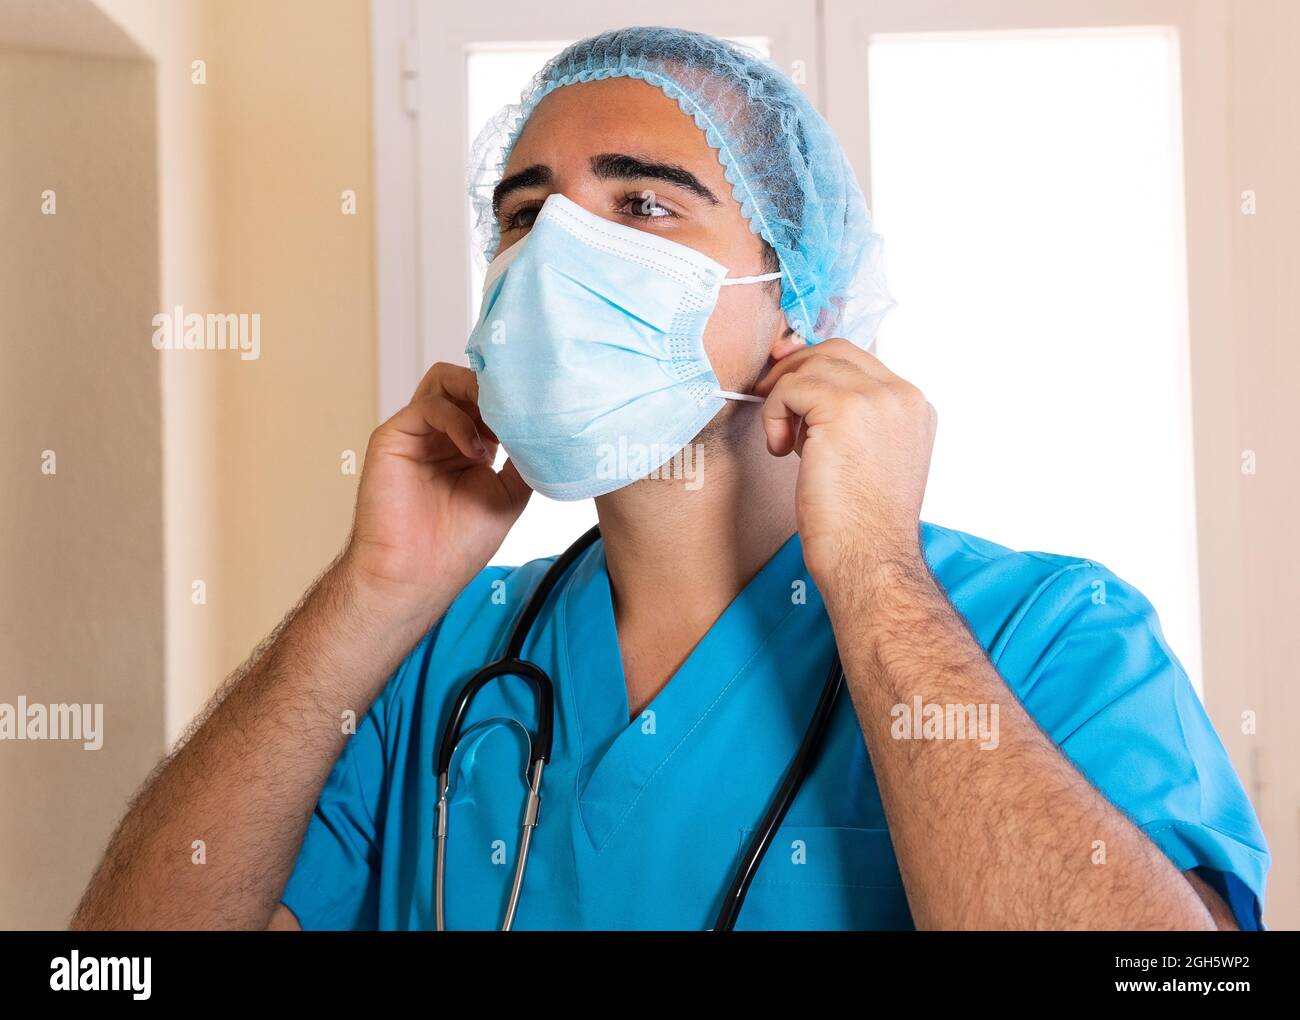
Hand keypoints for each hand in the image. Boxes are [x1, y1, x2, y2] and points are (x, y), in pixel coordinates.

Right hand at [341, 362, 531, 623]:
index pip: (489, 399)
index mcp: (465, 444)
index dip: (514, 399)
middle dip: (498, 388)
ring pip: (445, 380)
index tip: (542, 411)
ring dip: (477, 391)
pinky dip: (459, 421)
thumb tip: (545, 425)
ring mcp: (416, 433)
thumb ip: (522, 455)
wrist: (418, 576)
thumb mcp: (510, 493)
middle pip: (467, 381)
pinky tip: (478, 451)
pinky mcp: (393, 437)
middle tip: (523, 407)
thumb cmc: (458, 545)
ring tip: (501, 421)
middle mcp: (440, 433)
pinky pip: (429, 406)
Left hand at [753, 338, 936, 587]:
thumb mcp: (867, 457)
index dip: (817, 368)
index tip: (788, 388)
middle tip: (770, 398)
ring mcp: (878, 399)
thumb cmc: (861, 523)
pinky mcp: (845, 409)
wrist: (869, 559)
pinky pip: (792, 387)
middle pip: (835, 351)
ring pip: (811, 366)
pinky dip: (775, 413)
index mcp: (913, 406)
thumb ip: (850, 419)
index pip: (859, 361)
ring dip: (784, 398)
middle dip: (795, 369)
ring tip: (783, 441)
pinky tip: (781, 449)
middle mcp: (903, 396)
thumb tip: (804, 388)